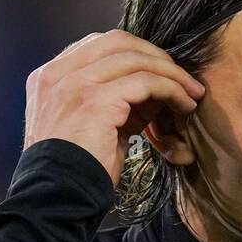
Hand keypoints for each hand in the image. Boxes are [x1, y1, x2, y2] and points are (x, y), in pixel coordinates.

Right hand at [22, 29, 205, 186]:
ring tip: (192, 93)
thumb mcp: (89, 127)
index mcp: (49, 78)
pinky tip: (185, 104)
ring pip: (135, 59)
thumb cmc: (75, 172)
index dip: (136, 54)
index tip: (161, 72)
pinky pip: (145, 82)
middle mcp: (56, 74)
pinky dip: (171, 89)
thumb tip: (152, 92)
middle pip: (118, 42)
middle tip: (182, 78)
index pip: (99, 45)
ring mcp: (74, 84)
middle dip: (156, 57)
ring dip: (171, 74)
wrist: (56, 200)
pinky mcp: (95, 101)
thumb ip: (112, 102)